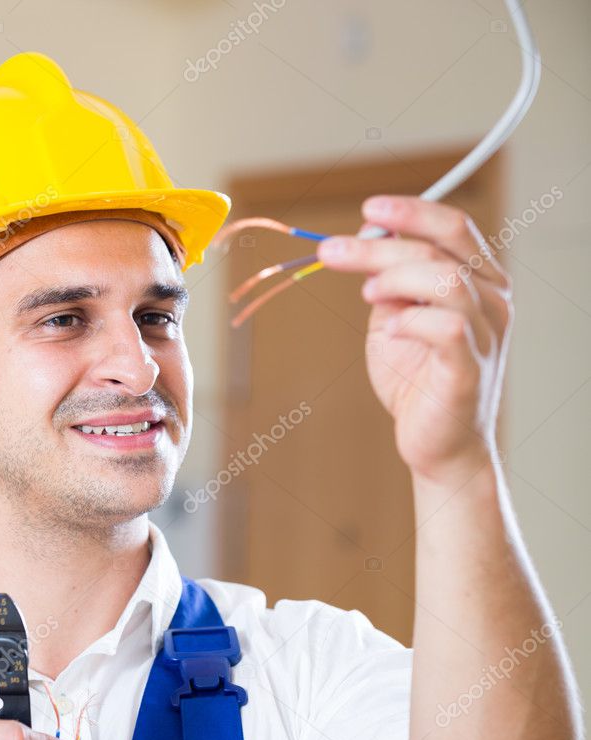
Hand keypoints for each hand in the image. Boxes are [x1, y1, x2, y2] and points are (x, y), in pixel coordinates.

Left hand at [317, 195, 512, 485]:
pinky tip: (389, 330)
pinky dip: (410, 321)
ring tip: (367, 297)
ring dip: (396, 278)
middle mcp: (492, 302)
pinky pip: (447, 328)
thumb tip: (367, 238)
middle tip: (332, 250)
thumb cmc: (416, 383)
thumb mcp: (394, 320)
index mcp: (479, 282)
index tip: (368, 209)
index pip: (453, 228)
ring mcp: (486, 335)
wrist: (436, 447)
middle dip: (379, 245)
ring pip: (447, 279)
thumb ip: (388, 282)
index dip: (411, 212)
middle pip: (441, 248)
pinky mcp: (469, 369)